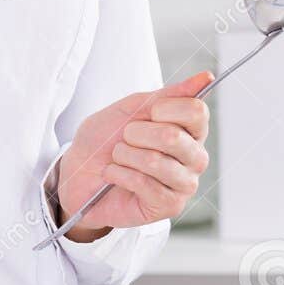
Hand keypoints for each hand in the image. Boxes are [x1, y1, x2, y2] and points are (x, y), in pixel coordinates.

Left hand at [54, 72, 213, 239]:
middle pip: (174, 136)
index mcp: (190, 130)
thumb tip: (205, 77)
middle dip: (137, 133)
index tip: (146, 114)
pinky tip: (114, 176)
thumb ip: (169, 95)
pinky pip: (144, 184)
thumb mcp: (132, 109)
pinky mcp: (168, 207)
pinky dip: (119, 174)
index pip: (196, 111)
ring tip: (118, 158)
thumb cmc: (106, 141)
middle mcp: (194, 157)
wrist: (78, 173)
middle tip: (125, 138)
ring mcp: (184, 184)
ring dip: (125, 156)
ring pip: (156, 161)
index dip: (163, 108)